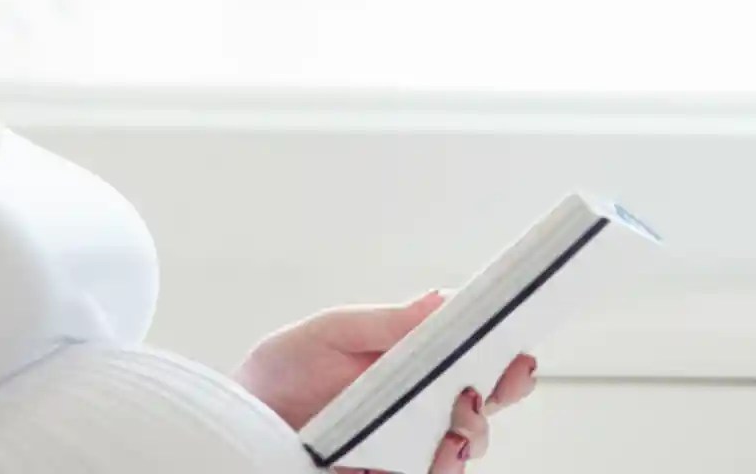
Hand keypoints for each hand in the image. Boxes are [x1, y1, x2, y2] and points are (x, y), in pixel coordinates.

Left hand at [233, 291, 537, 473]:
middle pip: (479, 412)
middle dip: (498, 397)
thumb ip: (382, 322)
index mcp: (412, 370)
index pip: (474, 367)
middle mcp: (415, 414)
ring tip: (456, 426)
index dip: (504, 362)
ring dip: (468, 438)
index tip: (518, 351)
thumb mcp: (328, 334)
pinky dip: (432, 469)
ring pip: (459, 454)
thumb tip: (442, 299)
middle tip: (491, 383)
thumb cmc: (280, 371)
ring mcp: (401, 452)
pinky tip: (431, 455)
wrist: (237, 417)